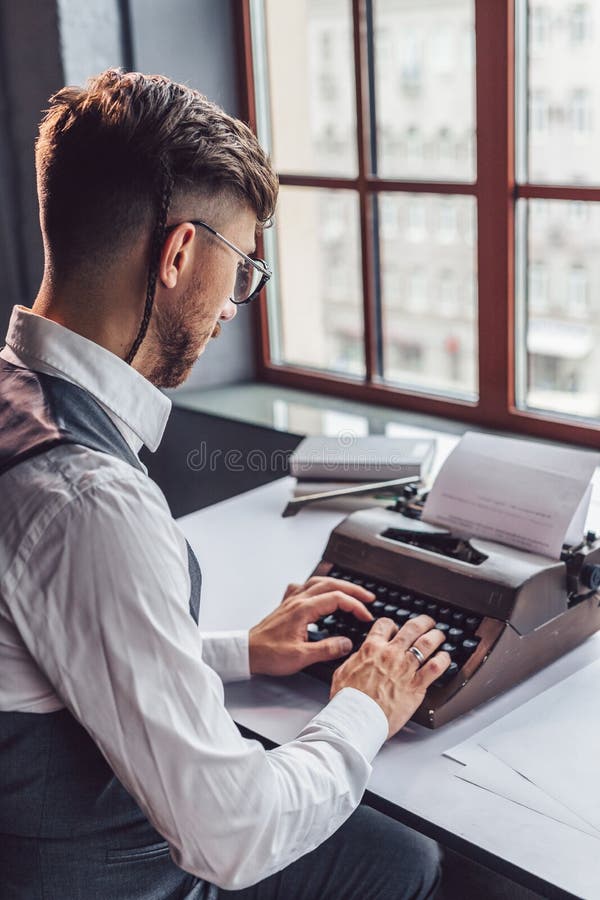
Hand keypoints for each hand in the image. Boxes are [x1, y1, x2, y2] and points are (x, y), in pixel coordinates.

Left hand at [248, 577, 374, 676]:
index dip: (355, 606)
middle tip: (369, 597)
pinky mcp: (287, 606)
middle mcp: (298, 600)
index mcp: (303, 610)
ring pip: (318, 582)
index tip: (366, 616)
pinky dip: (316, 586)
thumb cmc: (269, 654)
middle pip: (331, 585)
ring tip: (351, 591)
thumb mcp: (301, 657)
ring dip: (338, 584)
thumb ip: (327, 649)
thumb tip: (347, 644)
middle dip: (352, 589)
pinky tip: (318, 591)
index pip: (337, 599)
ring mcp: (292, 601)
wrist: (247, 653)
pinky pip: (304, 587)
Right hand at [331, 615, 449, 737]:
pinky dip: (443, 659)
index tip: (396, 629)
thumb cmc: (348, 700)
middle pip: (412, 628)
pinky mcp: (416, 686)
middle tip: (428, 623)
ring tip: (439, 636)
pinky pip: (436, 667)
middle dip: (423, 622)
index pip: (386, 624)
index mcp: (372, 648)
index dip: (393, 624)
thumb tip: (359, 656)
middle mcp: (391, 654)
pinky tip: (445, 658)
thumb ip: (355, 659)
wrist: (357, 719)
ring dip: (436, 636)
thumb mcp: (343, 671)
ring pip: (427, 643)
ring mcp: (405, 669)